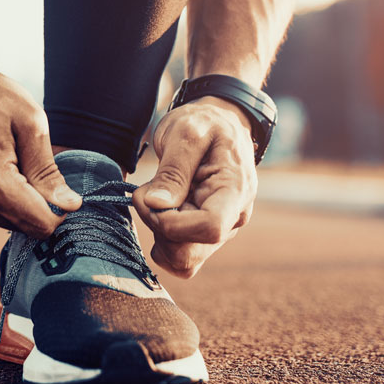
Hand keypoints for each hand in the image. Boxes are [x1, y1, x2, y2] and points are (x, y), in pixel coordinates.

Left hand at [131, 96, 256, 277]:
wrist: (219, 123)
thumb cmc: (205, 123)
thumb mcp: (186, 133)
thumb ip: (173, 171)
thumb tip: (157, 205)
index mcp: (235, 191)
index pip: (209, 228)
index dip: (172, 222)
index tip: (152, 198)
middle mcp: (233, 218)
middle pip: (191, 253)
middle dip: (158, 228)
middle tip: (147, 193)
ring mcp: (220, 231)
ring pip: (183, 260)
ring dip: (158, 233)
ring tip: (158, 196)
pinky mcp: (205, 235)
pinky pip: (179, 257)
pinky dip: (162, 239)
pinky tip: (161, 209)